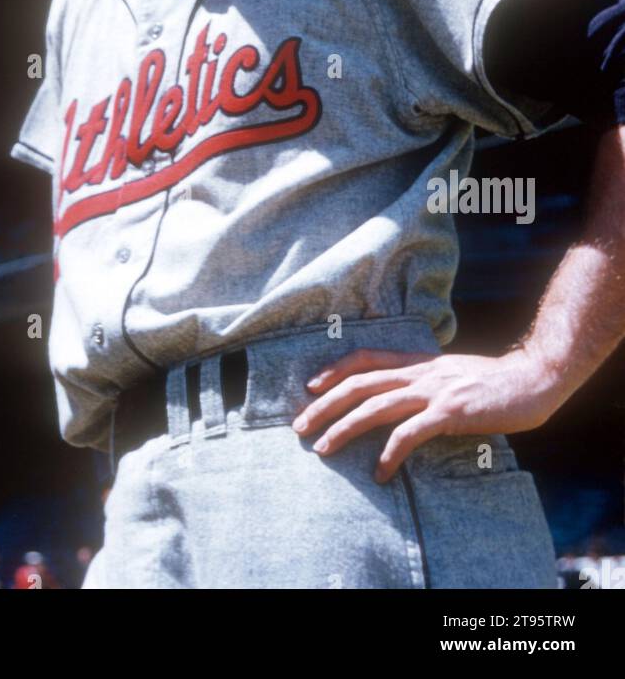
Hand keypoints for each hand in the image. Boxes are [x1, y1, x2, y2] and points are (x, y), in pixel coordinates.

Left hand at [291, 347, 562, 482]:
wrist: (532, 378)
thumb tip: (404, 397)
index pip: (366, 359)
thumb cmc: (493, 383)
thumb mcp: (451, 374)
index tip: (310, 387)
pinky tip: (380, 472)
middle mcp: (420, 373)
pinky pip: (411, 433)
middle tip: (300, 426)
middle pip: (360, 384)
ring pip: (376, 406)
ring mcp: (434, 390)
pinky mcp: (450, 412)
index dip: (335, 370)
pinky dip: (390, 453)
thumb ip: (426, 382)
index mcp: (418, 363)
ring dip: (344, 428)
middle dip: (325, 405)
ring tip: (323, 449)